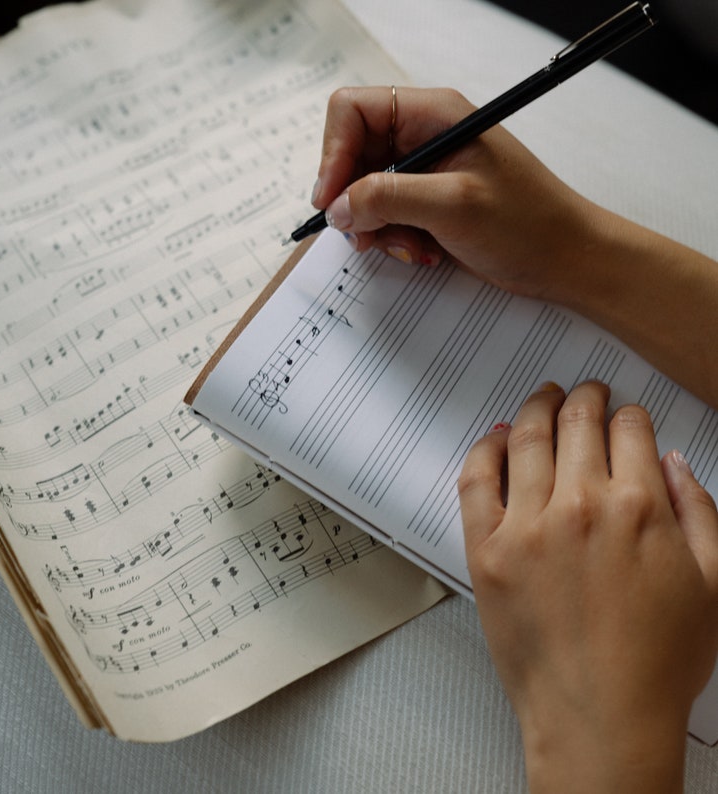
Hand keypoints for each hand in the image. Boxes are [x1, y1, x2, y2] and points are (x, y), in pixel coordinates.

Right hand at [313, 86, 596, 298]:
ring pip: (364, 193)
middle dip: (355, 201)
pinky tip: (423, 251)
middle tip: (368, 236)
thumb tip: (337, 207)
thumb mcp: (453, 206)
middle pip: (352, 156)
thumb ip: (388, 199)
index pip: (352, 112)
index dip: (333, 155)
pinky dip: (393, 239)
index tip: (332, 201)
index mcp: (432, 115)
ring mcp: (424, 172)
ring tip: (411, 247)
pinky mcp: (426, 203)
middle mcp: (423, 136)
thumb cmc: (528, 223)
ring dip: (376, 227)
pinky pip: (385, 216)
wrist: (565, 259)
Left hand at [457, 381, 717, 792]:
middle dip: (584, 397)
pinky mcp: (486, 549)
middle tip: (583, 390)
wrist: (599, 717)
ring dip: (536, 407)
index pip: (628, 430)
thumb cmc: (658, 661)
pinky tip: (495, 438)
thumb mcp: (712, 584)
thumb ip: (698, 511)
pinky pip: (475, 479)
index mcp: (640, 507)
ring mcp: (526, 525)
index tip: (624, 416)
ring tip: (542, 397)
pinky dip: (484, 449)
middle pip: (577, 422)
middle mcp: (580, 505)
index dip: (628, 415)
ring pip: (527, 438)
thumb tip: (670, 459)